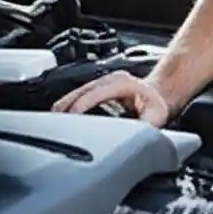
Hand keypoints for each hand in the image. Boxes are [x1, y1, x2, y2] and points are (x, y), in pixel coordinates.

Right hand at [50, 70, 171, 126]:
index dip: (83, 103)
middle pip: (82, 89)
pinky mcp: (97, 87)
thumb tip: (136, 135)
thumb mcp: (156, 116)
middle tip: (54, 120)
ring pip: (77, 91)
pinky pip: (79, 94)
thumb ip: (146, 125)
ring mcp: (103, 81)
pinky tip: (61, 114)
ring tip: (53, 119)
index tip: (73, 114)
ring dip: (65, 104)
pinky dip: (68, 103)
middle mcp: (110, 79)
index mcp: (123, 83)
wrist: (159, 93)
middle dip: (67, 104)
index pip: (98, 92)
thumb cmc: (156, 104)